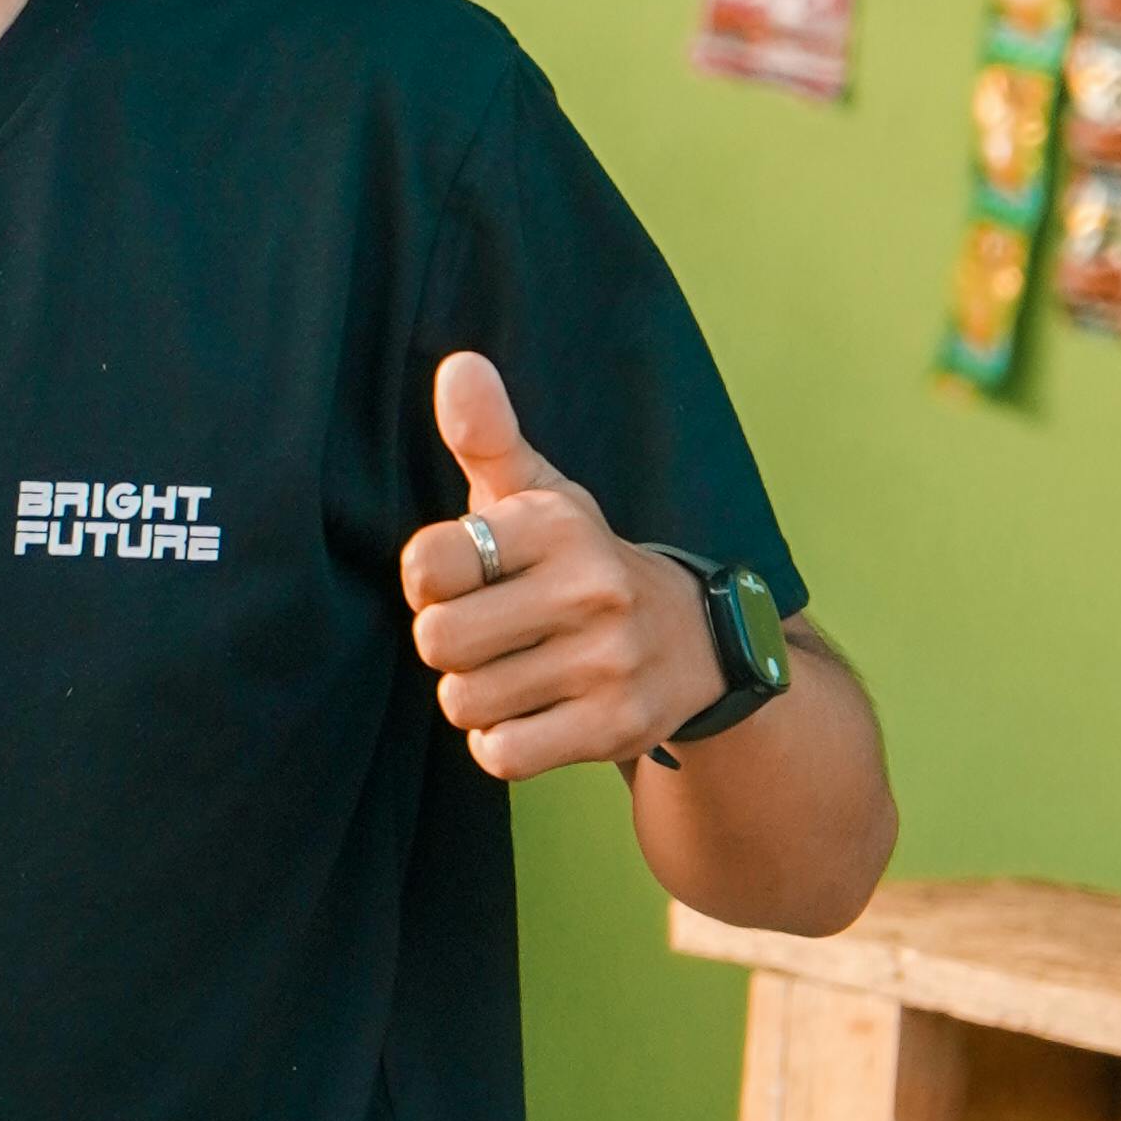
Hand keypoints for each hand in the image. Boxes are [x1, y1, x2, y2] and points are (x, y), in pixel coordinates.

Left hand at [397, 352, 709, 784]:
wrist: (695, 644)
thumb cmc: (579, 563)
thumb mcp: (540, 495)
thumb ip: (486, 435)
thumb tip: (458, 364)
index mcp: (559, 524)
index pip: (425, 565)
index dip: (429, 581)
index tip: (467, 578)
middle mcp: (591, 588)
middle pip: (437, 641)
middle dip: (447, 645)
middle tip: (489, 634)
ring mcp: (609, 663)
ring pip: (464, 703)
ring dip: (475, 697)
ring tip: (517, 672)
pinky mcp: (617, 729)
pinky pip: (500, 756)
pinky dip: (501, 744)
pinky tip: (534, 714)